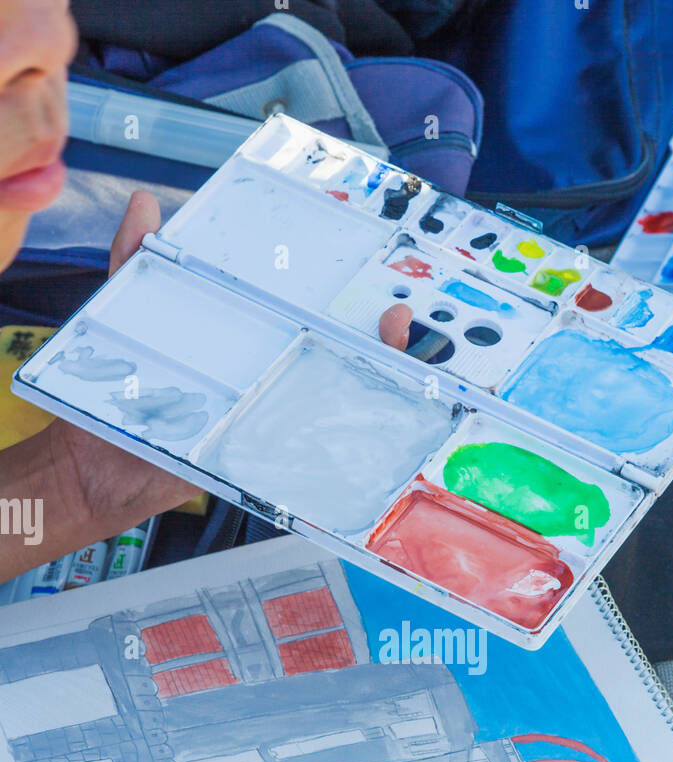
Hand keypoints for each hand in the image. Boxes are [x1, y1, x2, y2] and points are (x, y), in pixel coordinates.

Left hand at [50, 196, 414, 537]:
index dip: (340, 296)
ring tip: (397, 349)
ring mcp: (269, 418)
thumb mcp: (122, 318)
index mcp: (244, 341)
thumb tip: (145, 203)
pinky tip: (374, 411)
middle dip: (374, 337)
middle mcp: (265, 378)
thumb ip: (132, 262)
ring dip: (374, 377)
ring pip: (335, 397)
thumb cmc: (110, 400)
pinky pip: (313, 450)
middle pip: (334, 355)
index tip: (369, 274)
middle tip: (396, 314)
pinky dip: (350, 434)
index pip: (302, 314)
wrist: (98, 470)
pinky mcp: (263, 457)